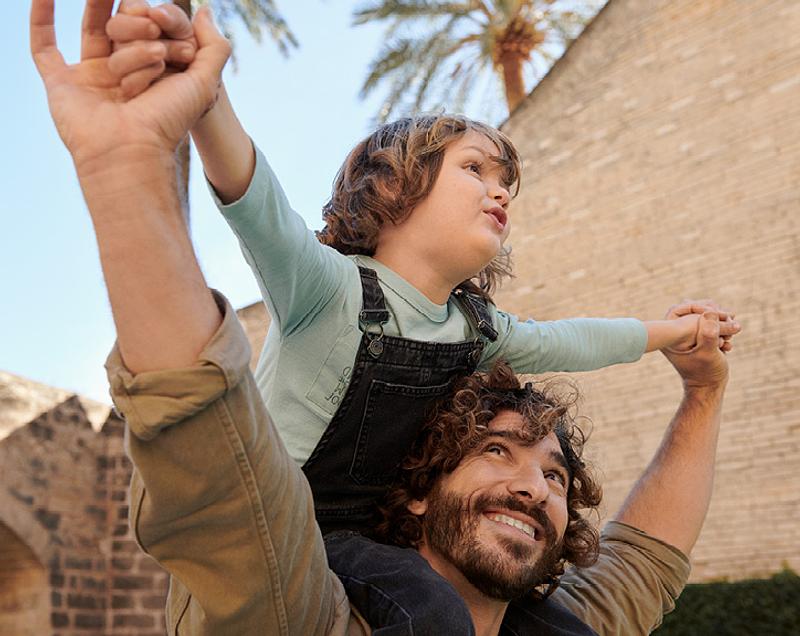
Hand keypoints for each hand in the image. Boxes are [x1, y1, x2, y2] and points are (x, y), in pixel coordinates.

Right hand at [31, 0, 226, 177]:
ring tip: (144, 54)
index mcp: (152, 71)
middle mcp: (121, 71)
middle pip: (125, 23)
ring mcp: (90, 76)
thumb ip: (215, 47)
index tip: (175, 43)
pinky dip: (40, 16)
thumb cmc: (168, 121)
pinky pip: (43, 44)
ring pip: (97, 30)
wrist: (131, 151)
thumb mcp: (206, 83)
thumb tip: (204, 11)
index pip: (154, 25)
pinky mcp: (61, 83)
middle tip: (156, 52)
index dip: (167, 24)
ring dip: (120, 30)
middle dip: (142, 30)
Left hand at [663, 311, 729, 391]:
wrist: (709, 386)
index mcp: (671, 335)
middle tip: (729, 319)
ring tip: (730, 335)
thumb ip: (709, 334)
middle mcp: (676, 332)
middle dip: (714, 314)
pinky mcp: (697, 335)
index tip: (717, 314)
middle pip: (694, 308)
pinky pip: (710, 322)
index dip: (701, 307)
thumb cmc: (706, 372)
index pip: (682, 307)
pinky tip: (727, 343)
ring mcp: (686, 333)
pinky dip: (721, 328)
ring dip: (721, 321)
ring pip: (704, 315)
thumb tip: (711, 313)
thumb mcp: (708, 354)